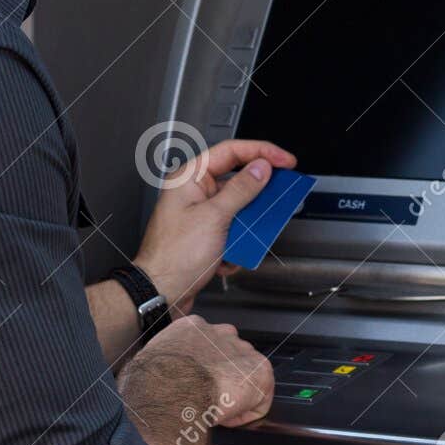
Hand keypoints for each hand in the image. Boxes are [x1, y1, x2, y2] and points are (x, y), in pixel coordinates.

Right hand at [123, 314, 273, 428]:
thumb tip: (142, 385)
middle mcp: (220, 333)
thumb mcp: (144, 367)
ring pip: (246, 377)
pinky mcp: (259, 371)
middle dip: (222, 379)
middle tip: (207, 402)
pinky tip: (226, 419)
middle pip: (230, 357)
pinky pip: (259, 400)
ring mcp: (241, 349)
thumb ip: (157, 367)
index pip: (206, 345)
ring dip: (234, 395)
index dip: (201, 371)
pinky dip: (245, 414)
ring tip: (215, 412)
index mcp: (191, 329)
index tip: (194, 387)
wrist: (168, 392)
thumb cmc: (149, 385)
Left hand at [134, 138, 295, 316]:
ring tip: (251, 236)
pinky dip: (236, 243)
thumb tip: (261, 168)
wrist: (160, 293)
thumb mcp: (215, 218)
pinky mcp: (204, 233)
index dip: (262, 152)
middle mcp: (193, 191)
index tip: (284, 161)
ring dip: (247, 225)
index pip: (231, 151)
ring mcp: (199, 213)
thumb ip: (241, 189)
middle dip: (258, 195)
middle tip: (281, 194)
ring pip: (237, 208)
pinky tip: (229, 257)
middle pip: (237, 179)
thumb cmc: (173, 256)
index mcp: (190, 178)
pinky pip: (231, 229)